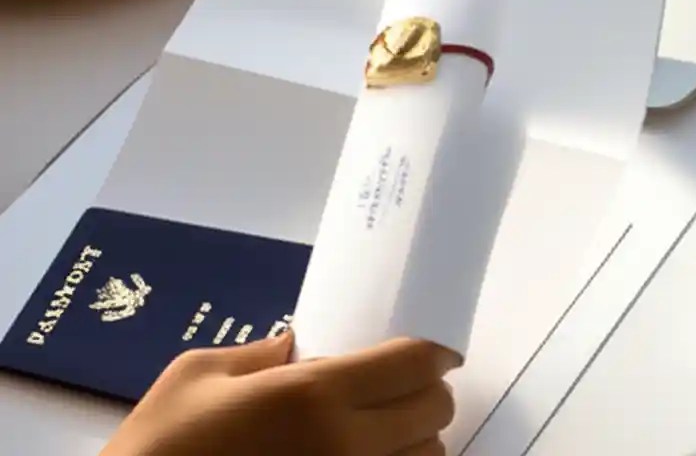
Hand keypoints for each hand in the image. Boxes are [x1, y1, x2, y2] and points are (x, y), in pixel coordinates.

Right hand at [100, 333, 459, 455]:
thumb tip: (301, 345)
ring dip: (418, 440)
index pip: (413, 365)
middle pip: (433, 413)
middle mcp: (347, 445)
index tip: (439, 351)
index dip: (436, 354)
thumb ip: (260, 354)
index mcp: (314, 395)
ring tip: (388, 430)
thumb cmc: (161, 446)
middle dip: (428, 395)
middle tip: (407, 389)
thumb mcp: (198, 376)